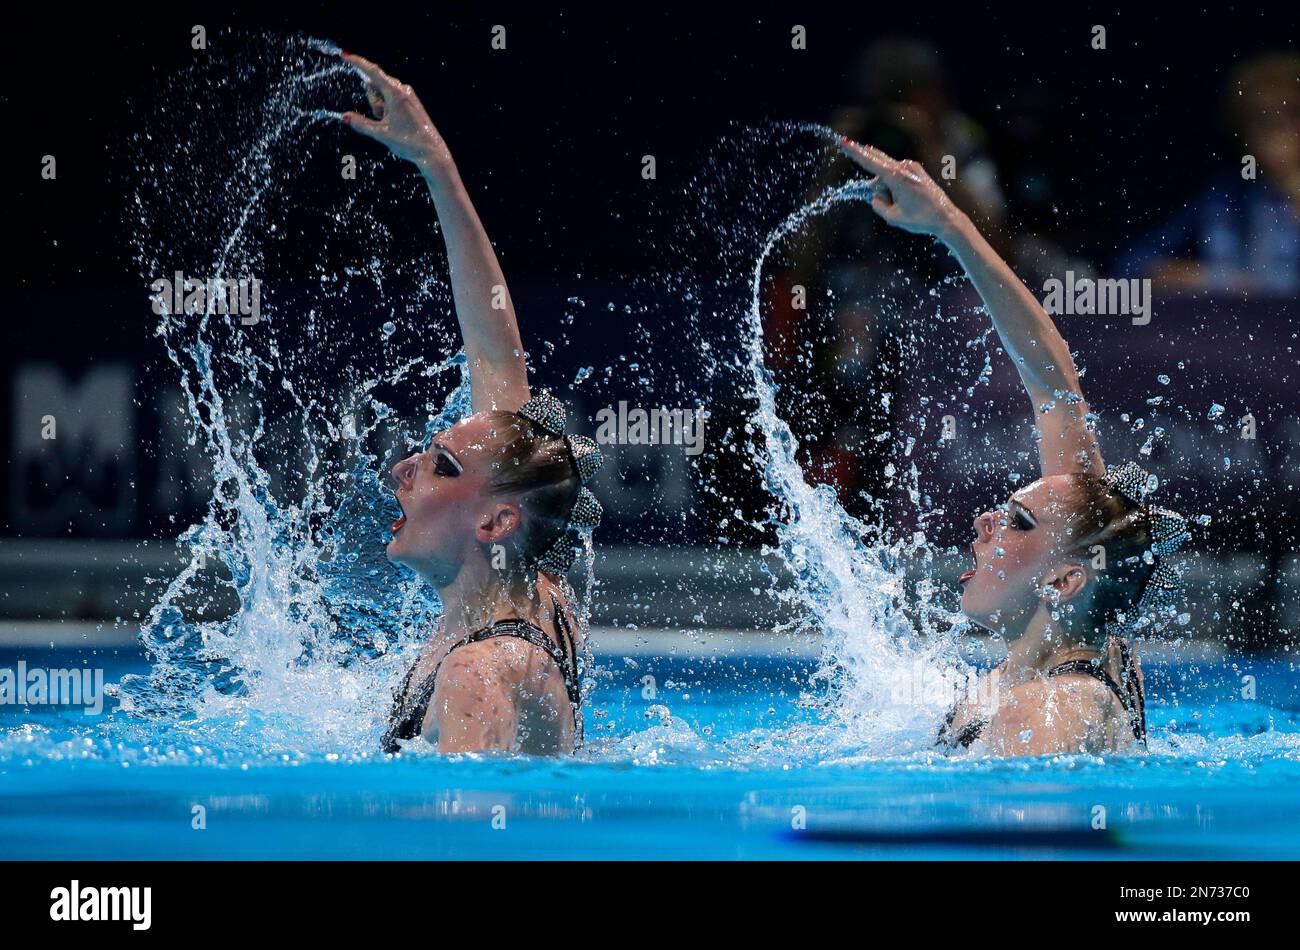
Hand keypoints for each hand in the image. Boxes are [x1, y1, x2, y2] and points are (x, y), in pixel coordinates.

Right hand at [339, 52, 451, 171]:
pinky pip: (391, 98)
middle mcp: (402, 89)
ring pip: (382, 93)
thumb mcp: (380, 133)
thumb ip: (360, 123)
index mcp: (395, 93)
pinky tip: (395, 122)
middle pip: (375, 85)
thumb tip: (344, 117)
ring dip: (380, 106)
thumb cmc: (408, 142)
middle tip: (381, 119)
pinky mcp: (411, 100)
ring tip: (391, 124)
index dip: (357, 63)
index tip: (344, 55)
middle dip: (372, 100)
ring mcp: (408, 94)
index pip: (372, 72)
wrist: (431, 151)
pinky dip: (387, 108)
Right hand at [838, 138, 965, 240]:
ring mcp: (911, 166)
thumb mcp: (892, 217)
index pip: (869, 162)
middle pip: (878, 169)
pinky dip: (895, 187)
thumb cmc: (920, 219)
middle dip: (878, 188)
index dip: (854, 152)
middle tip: (895, 203)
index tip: (843, 141)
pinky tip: (908, 199)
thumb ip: (877, 204)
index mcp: (897, 177)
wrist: (945, 218)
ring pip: (886, 175)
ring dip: (887, 189)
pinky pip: (896, 175)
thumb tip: (875, 193)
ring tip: (906, 205)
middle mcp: (904, 167)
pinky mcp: (916, 169)